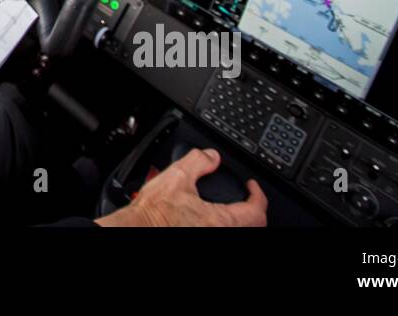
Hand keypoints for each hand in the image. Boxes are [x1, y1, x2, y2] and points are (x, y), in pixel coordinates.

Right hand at [95, 148, 267, 226]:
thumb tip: (211, 156)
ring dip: (240, 220)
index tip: (252, 186)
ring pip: (239, 232)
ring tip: (231, 208)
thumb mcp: (176, 176)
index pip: (257, 211)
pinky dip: (224, 225)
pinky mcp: (200, 241)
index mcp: (221, 220)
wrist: (139, 227)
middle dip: (253, 210)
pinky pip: (223, 234)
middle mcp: (221, 234)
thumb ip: (198, 161)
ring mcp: (212, 240)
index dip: (258, 194)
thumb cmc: (155, 212)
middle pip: (254, 226)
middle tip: (246, 198)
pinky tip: (210, 219)